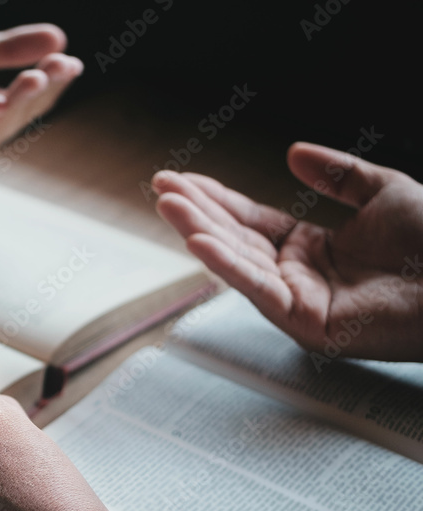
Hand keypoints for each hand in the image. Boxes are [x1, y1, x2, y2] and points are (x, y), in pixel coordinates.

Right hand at [152, 142, 422, 360]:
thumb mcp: (384, 191)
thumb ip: (338, 174)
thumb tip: (293, 153)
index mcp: (312, 248)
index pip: (250, 221)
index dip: (216, 199)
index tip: (183, 181)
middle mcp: (297, 275)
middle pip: (235, 239)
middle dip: (196, 212)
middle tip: (162, 188)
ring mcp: (298, 300)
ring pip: (238, 263)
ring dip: (199, 233)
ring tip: (168, 206)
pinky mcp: (305, 322)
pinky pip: (258, 290)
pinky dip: (226, 266)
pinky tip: (199, 243)